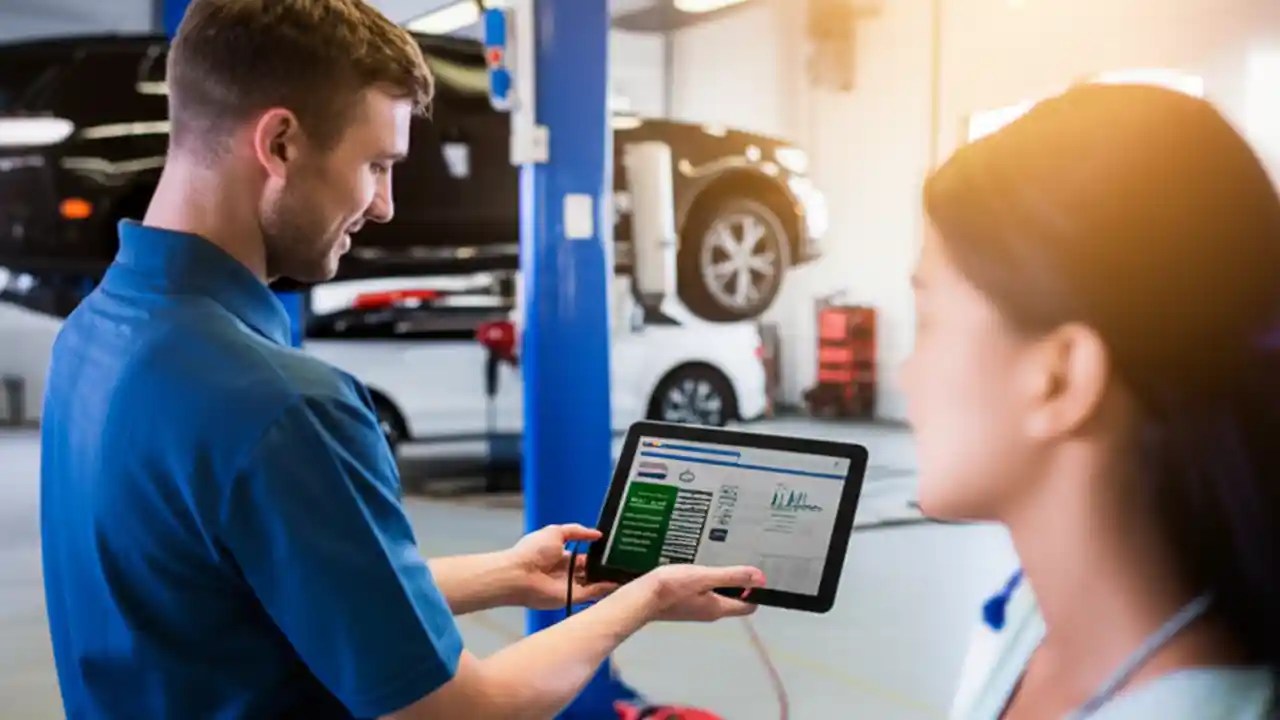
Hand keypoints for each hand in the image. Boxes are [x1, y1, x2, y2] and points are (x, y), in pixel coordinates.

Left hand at [504, 524, 617, 610]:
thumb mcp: (555, 532)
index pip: (583, 555)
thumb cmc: (533, 551)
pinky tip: (619, 583)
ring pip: (594, 583)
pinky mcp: (571, 597)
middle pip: (590, 571)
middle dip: (605, 567)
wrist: (519, 575)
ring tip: (627, 573)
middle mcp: (566, 571)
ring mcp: (569, 585)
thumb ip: (577, 532)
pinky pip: (592, 594)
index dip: (597, 553)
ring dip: (608, 579)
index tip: (614, 550)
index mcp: (561, 555)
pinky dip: (605, 590)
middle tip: (624, 563)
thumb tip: (597, 533)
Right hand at [633, 564, 765, 621]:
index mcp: (718, 608)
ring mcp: (695, 610)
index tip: (755, 575)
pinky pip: (701, 595)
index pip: (748, 607)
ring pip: (716, 597)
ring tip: (719, 562)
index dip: (755, 592)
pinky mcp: (682, 605)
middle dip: (739, 585)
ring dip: (721, 583)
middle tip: (739, 564)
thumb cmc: (671, 588)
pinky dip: (705, 584)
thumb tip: (760, 578)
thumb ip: (731, 576)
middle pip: (733, 601)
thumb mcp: (704, 577)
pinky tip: (697, 570)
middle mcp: (709, 613)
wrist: (639, 599)